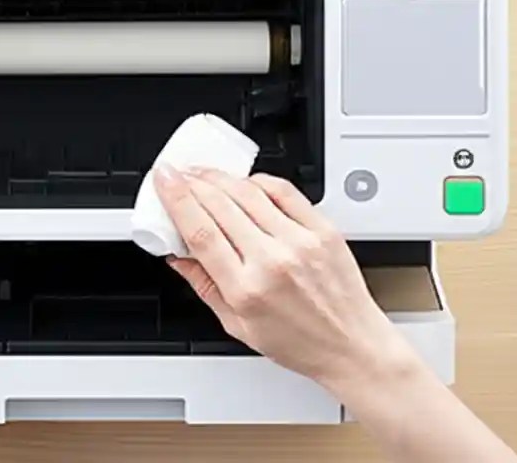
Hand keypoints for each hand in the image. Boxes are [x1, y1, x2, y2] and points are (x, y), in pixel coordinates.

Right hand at [152, 165, 418, 392]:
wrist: (351, 344)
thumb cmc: (299, 341)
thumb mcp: (237, 325)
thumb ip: (204, 285)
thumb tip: (177, 256)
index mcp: (246, 290)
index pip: (200, 232)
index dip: (176, 199)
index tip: (164, 180)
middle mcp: (273, 262)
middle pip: (221, 205)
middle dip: (193, 182)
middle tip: (180, 173)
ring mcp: (300, 242)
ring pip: (250, 193)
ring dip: (221, 177)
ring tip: (206, 174)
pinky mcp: (322, 230)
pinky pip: (285, 192)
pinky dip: (260, 181)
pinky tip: (247, 183)